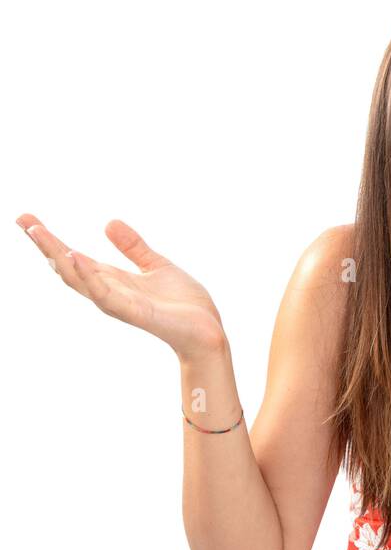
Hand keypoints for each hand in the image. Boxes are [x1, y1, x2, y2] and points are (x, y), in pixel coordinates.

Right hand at [16, 213, 227, 361]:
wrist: (207, 330)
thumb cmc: (183, 304)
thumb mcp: (156, 266)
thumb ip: (133, 247)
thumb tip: (108, 223)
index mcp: (112, 280)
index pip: (73, 258)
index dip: (50, 240)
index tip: (26, 219)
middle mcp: (108, 292)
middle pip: (67, 267)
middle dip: (44, 245)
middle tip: (23, 220)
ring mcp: (118, 303)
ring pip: (79, 279)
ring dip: (58, 256)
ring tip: (39, 232)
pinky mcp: (134, 312)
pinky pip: (105, 294)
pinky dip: (88, 276)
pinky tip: (75, 256)